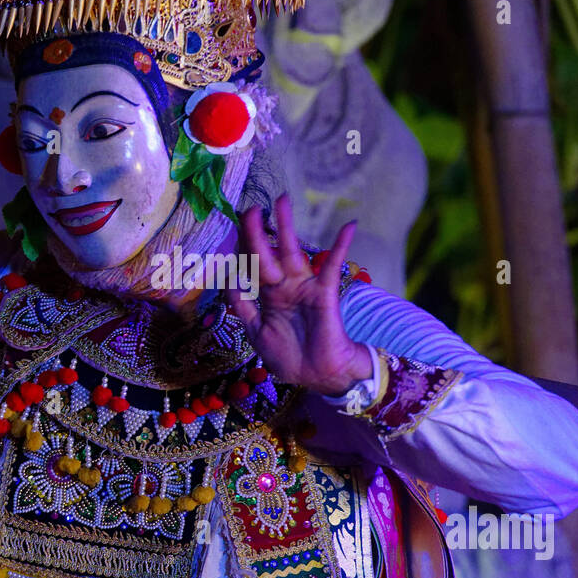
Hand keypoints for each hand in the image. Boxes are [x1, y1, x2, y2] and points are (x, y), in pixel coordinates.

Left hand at [227, 194, 371, 395]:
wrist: (318, 376)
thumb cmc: (289, 357)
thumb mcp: (256, 332)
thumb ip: (243, 305)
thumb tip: (229, 278)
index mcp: (268, 295)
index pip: (252, 265)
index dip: (242, 246)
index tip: (234, 225)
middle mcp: (285, 286)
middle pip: (268, 252)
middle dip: (257, 230)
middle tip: (251, 208)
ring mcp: (304, 287)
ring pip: (293, 251)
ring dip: (287, 226)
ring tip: (282, 201)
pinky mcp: (324, 293)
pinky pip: (332, 266)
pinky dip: (340, 246)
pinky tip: (348, 226)